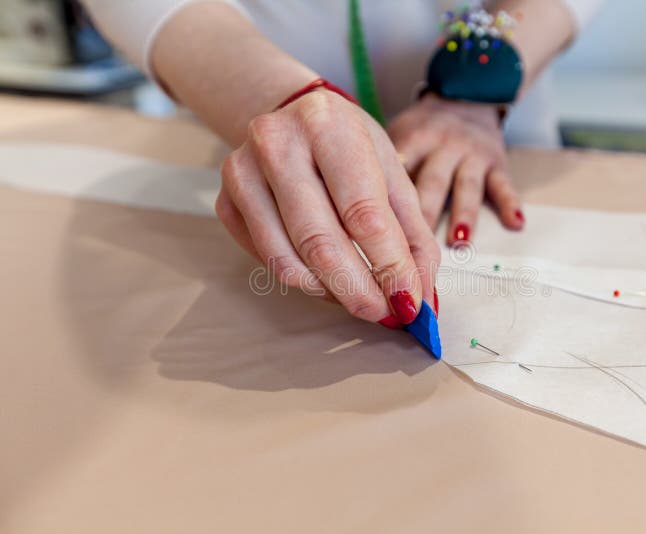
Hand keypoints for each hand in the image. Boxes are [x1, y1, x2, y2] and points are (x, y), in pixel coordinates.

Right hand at [216, 89, 439, 326]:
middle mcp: (277, 142)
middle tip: (384, 313)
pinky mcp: (225, 202)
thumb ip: (412, 235)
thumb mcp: (391, 174)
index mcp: (328, 124)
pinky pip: (266, 262)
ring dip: (331, 292)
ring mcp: (242, 173)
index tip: (409, 300)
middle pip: (320, 242)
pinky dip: (305, 281)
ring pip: (287, 261)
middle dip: (358, 290)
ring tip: (360, 297)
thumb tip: (419, 296)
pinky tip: (328, 278)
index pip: (363, 212)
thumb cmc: (349, 147)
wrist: (292, 119)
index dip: (390, 266)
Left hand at [388, 94, 524, 245]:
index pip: (400, 170)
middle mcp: (443, 146)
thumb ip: (384, 166)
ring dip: (463, 215)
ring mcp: (471, 154)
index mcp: (414, 139)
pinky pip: (504, 184)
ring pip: (466, 187)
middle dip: (425, 215)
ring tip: (459, 243)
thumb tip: (358, 210)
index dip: (389, 197)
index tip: (380, 226)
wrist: (466, 96)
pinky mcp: (496, 162)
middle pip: (432, 183)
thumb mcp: (399, 134)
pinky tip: (515, 223)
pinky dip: (510, 204)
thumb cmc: (422, 129)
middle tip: (414, 250)